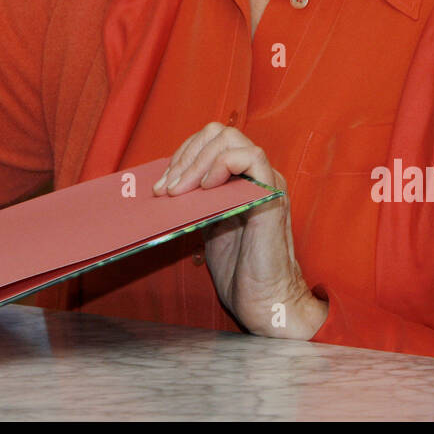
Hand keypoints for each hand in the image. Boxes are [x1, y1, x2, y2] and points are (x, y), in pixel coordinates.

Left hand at [153, 123, 328, 338]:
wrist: (263, 300)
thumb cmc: (236, 269)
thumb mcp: (206, 223)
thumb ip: (194, 199)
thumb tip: (162, 183)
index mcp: (241, 178)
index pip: (210, 141)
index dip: (182, 155)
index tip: (161, 185)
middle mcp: (255, 175)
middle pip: (219, 133)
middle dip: (186, 155)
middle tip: (168, 188)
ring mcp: (266, 182)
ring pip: (232, 139)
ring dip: (196, 160)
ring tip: (180, 190)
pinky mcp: (271, 196)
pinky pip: (251, 158)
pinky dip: (221, 164)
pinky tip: (205, 188)